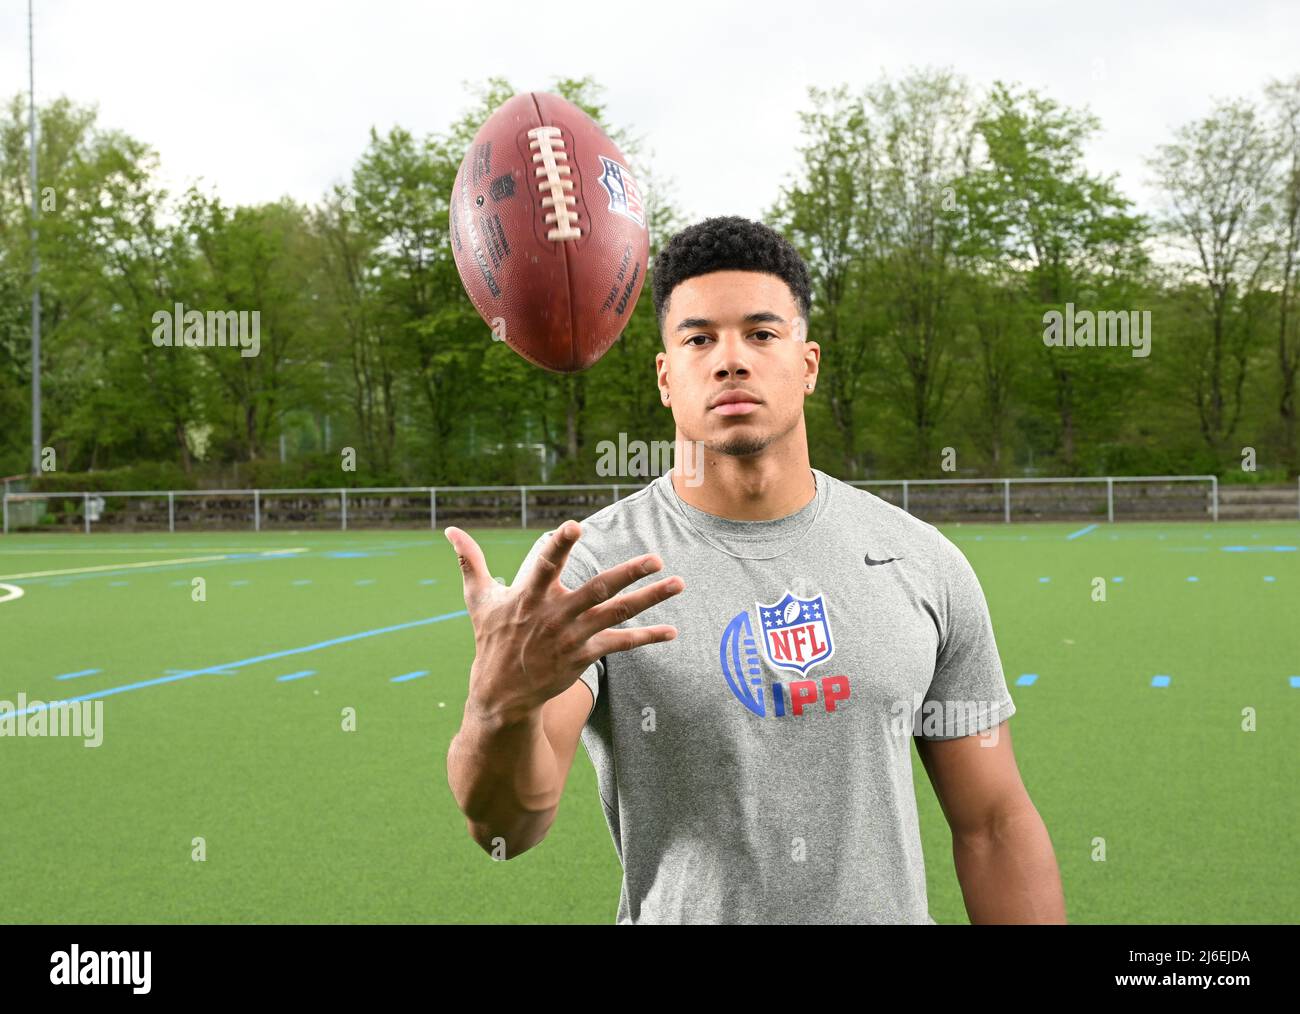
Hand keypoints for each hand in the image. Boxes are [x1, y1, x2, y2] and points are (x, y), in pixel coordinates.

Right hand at [445, 520, 684, 719]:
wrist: (500, 695)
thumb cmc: (491, 640)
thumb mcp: (478, 601)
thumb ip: (470, 562)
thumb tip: (450, 531)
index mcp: (529, 596)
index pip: (545, 565)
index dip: (559, 545)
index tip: (574, 526)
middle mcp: (554, 615)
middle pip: (595, 590)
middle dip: (627, 574)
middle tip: (655, 559)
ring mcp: (572, 637)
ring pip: (616, 614)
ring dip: (650, 600)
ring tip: (678, 583)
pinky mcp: (584, 656)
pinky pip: (621, 645)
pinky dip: (647, 638)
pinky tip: (672, 631)